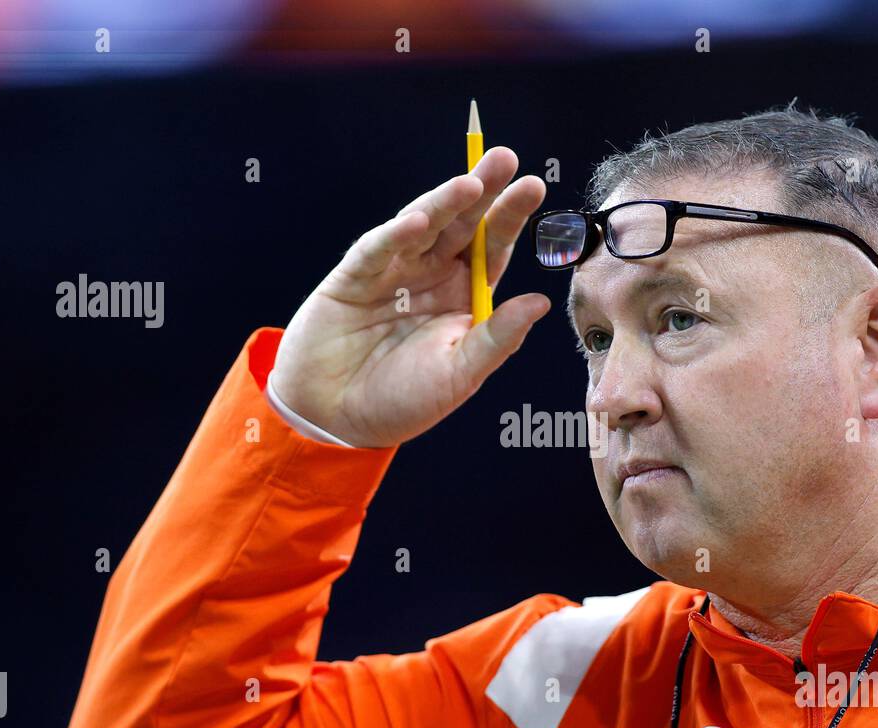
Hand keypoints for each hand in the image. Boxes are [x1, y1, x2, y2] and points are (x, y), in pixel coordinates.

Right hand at [270, 147, 550, 447]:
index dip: (511, 218)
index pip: (492, 248)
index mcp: (463, 295)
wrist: (338, 418)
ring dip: (444, 203)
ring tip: (470, 184)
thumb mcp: (460, 374)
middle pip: (462, 225)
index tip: (534, 187)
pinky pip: (378, 250)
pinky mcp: (355, 276)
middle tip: (506, 159)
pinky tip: (419, 222)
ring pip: (423, 228)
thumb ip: (497, 339)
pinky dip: (397, 235)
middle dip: (483, 191)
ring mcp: (392, 271)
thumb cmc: (403, 399)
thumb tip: (539, 302)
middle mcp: (431, 275)